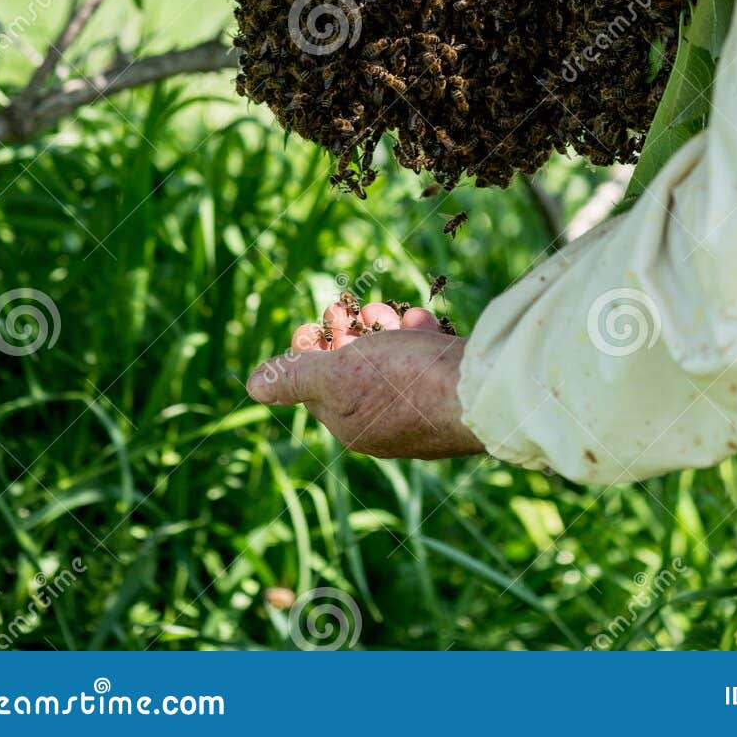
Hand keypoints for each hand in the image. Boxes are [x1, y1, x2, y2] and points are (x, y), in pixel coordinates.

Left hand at [246, 296, 483, 459]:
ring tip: (398, 315)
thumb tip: (252, 386)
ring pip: (392, 361)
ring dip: (390, 331)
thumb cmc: (407, 382)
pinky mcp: (450, 398)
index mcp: (348, 424)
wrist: (483, 393)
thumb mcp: (338, 375)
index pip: (317, 379)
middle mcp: (382, 426)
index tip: (332, 317)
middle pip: (355, 368)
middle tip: (365, 311)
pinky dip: (421, 339)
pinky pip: (426, 364)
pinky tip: (426, 324)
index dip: (319, 343)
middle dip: (357, 333)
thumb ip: (295, 377)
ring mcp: (418, 414)